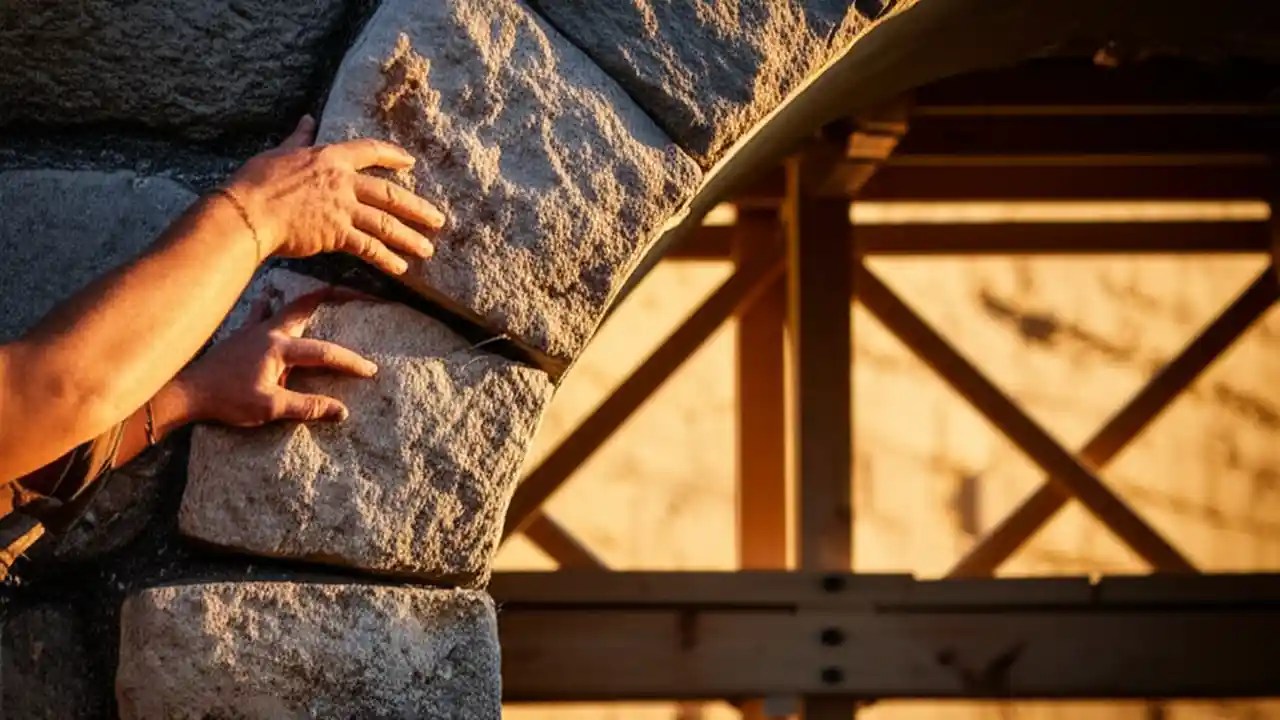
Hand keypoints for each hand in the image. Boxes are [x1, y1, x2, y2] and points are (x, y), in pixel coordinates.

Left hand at [162, 288, 377, 427]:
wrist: (187, 392)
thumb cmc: (226, 400)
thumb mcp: (269, 409)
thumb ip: (307, 407)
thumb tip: (341, 411)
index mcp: (280, 347)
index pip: (325, 352)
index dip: (350, 362)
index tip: (371, 371)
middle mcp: (270, 330)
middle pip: (310, 304)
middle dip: (339, 296)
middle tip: (363, 294)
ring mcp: (255, 327)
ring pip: (289, 303)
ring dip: (310, 297)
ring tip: (329, 290)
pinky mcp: (242, 332)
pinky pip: (261, 310)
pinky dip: (272, 302)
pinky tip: (271, 296)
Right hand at [219, 116, 444, 275]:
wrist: (248, 212)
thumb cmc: (256, 182)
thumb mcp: (280, 152)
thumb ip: (299, 138)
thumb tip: (307, 119)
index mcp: (330, 157)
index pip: (369, 151)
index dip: (392, 156)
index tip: (410, 163)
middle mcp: (342, 181)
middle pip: (389, 194)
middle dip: (417, 208)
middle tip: (438, 220)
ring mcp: (342, 208)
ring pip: (385, 223)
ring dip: (409, 237)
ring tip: (427, 249)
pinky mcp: (336, 234)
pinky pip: (368, 248)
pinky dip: (386, 258)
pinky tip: (401, 269)